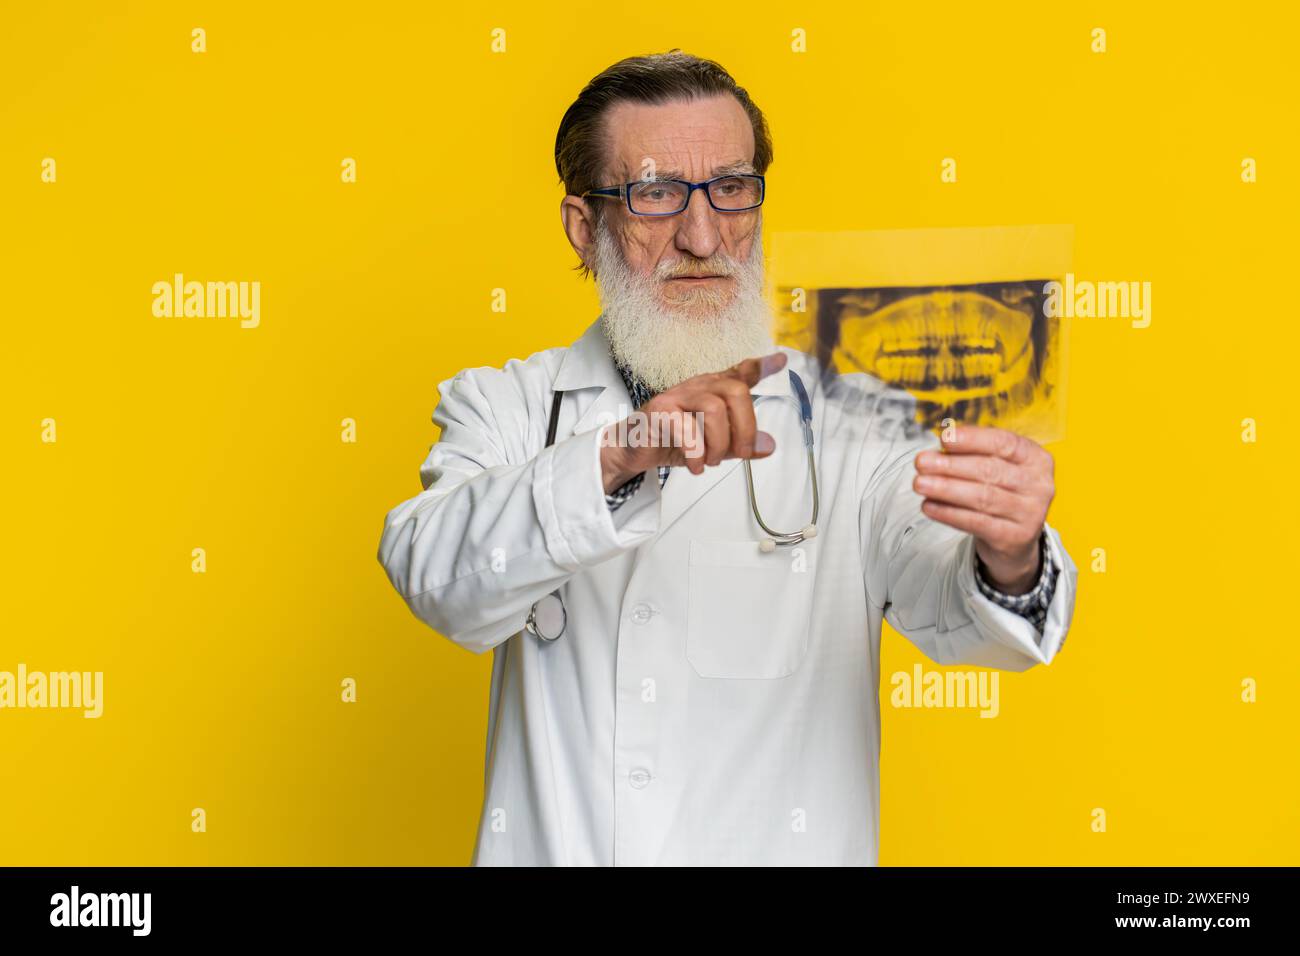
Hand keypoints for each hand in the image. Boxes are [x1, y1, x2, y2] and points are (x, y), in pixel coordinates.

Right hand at [600, 352, 787, 492]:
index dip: (761, 366)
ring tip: (711, 461)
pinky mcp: (660, 411)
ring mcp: (678, 395)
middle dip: (746, 427)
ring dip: (719, 443)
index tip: (782, 361)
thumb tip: (769, 446)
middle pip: (737, 391)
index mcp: (713, 390)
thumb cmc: (673, 440)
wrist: (633, 448)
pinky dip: (696, 453)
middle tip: (741, 453)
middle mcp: (698, 387)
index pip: (740, 372)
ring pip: (714, 408)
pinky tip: (695, 466)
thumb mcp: (714, 445)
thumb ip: (740, 444)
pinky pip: (687, 428)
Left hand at [912, 424, 1054, 594]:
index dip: (972, 439)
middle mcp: (1039, 484)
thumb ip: (974, 455)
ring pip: (982, 497)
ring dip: (946, 489)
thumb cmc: (1002, 493)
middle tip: (922, 462)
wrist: (1016, 538)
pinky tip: (929, 506)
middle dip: (951, 465)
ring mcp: (1030, 513)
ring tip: (921, 483)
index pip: (1004, 443)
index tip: (945, 438)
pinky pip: (977, 522)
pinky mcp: (1015, 537)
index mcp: (1036, 458)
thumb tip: (938, 450)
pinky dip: (949, 513)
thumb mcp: (998, 468)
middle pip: (990, 470)